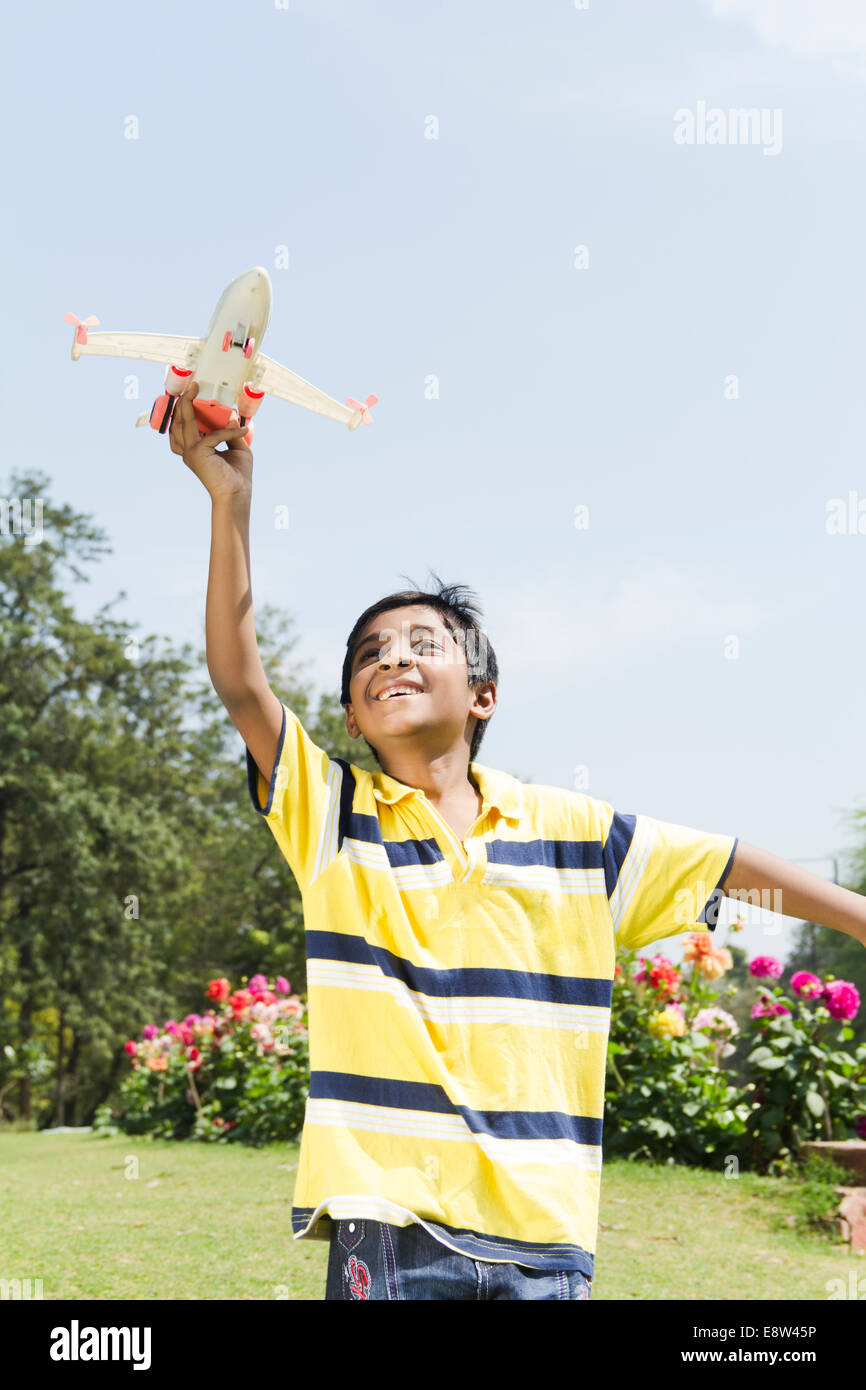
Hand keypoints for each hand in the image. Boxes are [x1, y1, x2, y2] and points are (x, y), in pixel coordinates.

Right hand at [168, 381, 252, 499]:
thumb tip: (230, 414)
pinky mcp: (197, 453)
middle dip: (181, 401)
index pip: (182, 426)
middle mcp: (187, 450)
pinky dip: (228, 431)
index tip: (190, 392)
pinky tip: (242, 430)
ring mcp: (190, 452)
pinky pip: (213, 435)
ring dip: (188, 404)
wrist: (237, 494)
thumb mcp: (237, 449)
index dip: (183, 409)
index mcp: (194, 449)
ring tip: (195, 390)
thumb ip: (232, 432)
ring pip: (184, 422)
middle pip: (178, 421)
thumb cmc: (237, 475)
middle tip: (191, 386)